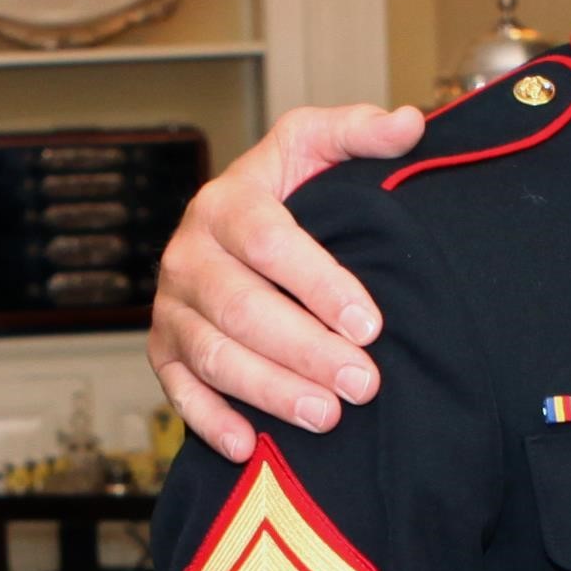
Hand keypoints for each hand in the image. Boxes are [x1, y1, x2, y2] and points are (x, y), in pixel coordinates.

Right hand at [145, 103, 423, 455]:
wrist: (231, 228)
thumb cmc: (286, 192)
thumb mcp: (315, 147)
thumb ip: (358, 132)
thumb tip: (408, 125)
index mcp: (227, 202)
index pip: (269, 243)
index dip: (320, 285)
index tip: (370, 323)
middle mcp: (189, 255)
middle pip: (243, 309)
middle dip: (305, 350)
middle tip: (362, 383)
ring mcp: (172, 307)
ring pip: (214, 354)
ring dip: (270, 390)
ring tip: (327, 416)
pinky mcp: (163, 351)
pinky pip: (179, 391)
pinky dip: (210, 421)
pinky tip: (250, 446)